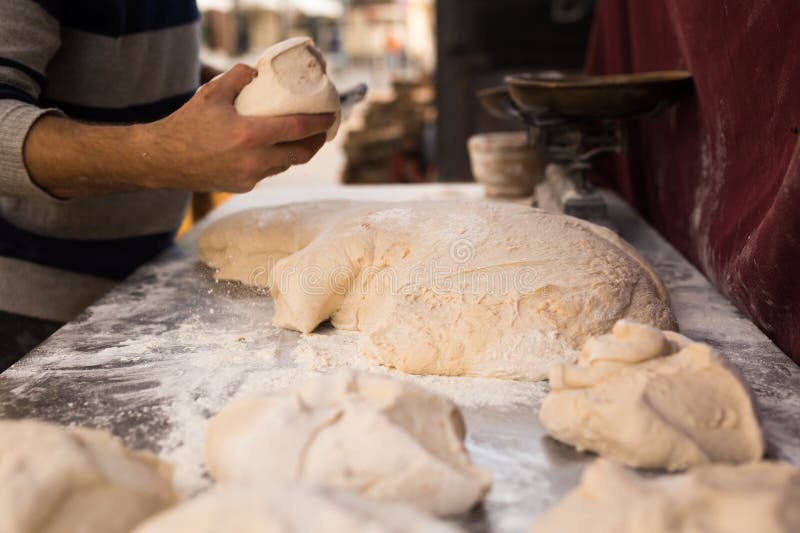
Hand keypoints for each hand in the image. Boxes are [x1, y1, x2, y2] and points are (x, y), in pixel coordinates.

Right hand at [138, 64, 334, 191]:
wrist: (163, 159)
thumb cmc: (187, 124)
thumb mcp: (212, 92)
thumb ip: (239, 77)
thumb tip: (258, 72)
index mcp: (251, 135)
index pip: (298, 129)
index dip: (319, 123)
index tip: (331, 116)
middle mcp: (255, 160)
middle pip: (300, 154)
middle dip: (316, 143)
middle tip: (322, 131)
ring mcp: (250, 177)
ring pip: (284, 165)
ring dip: (295, 152)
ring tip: (299, 138)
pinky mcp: (242, 187)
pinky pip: (267, 173)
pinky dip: (273, 160)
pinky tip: (271, 150)